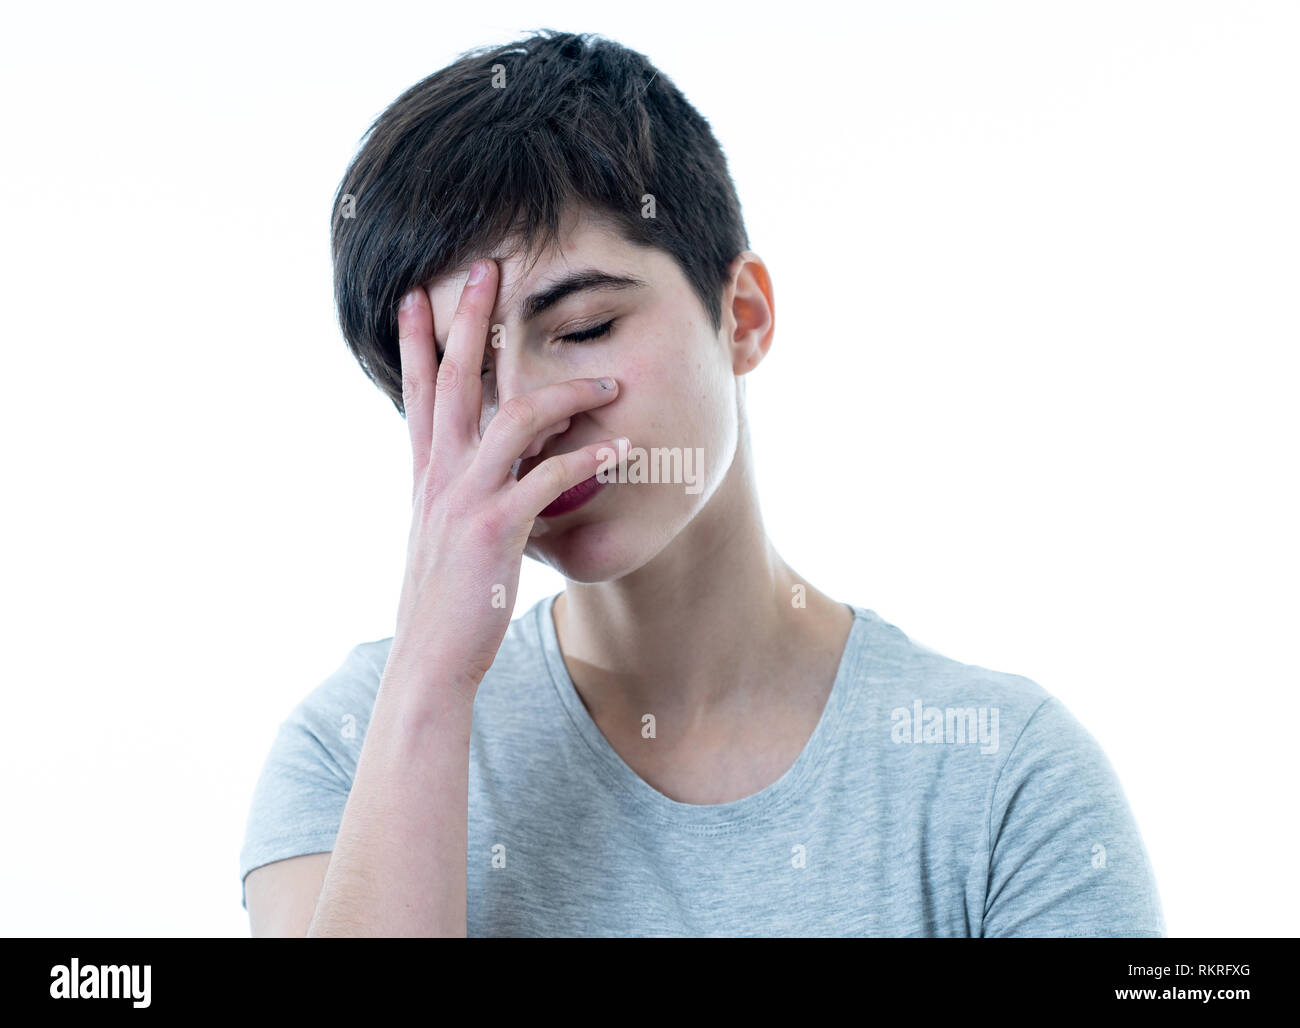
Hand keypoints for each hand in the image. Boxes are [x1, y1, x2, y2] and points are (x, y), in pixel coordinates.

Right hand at [385, 258, 624, 702]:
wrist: (431, 658)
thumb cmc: (450, 599)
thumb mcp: (447, 535)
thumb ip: (469, 492)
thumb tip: (506, 467)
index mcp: (427, 473)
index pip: (419, 391)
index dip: (420, 341)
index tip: (420, 294)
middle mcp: (440, 475)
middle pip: (455, 381)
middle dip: (469, 320)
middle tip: (486, 267)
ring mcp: (465, 498)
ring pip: (512, 418)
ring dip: (564, 391)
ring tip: (608, 381)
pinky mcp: (494, 528)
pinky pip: (549, 478)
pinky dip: (589, 459)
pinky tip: (622, 449)